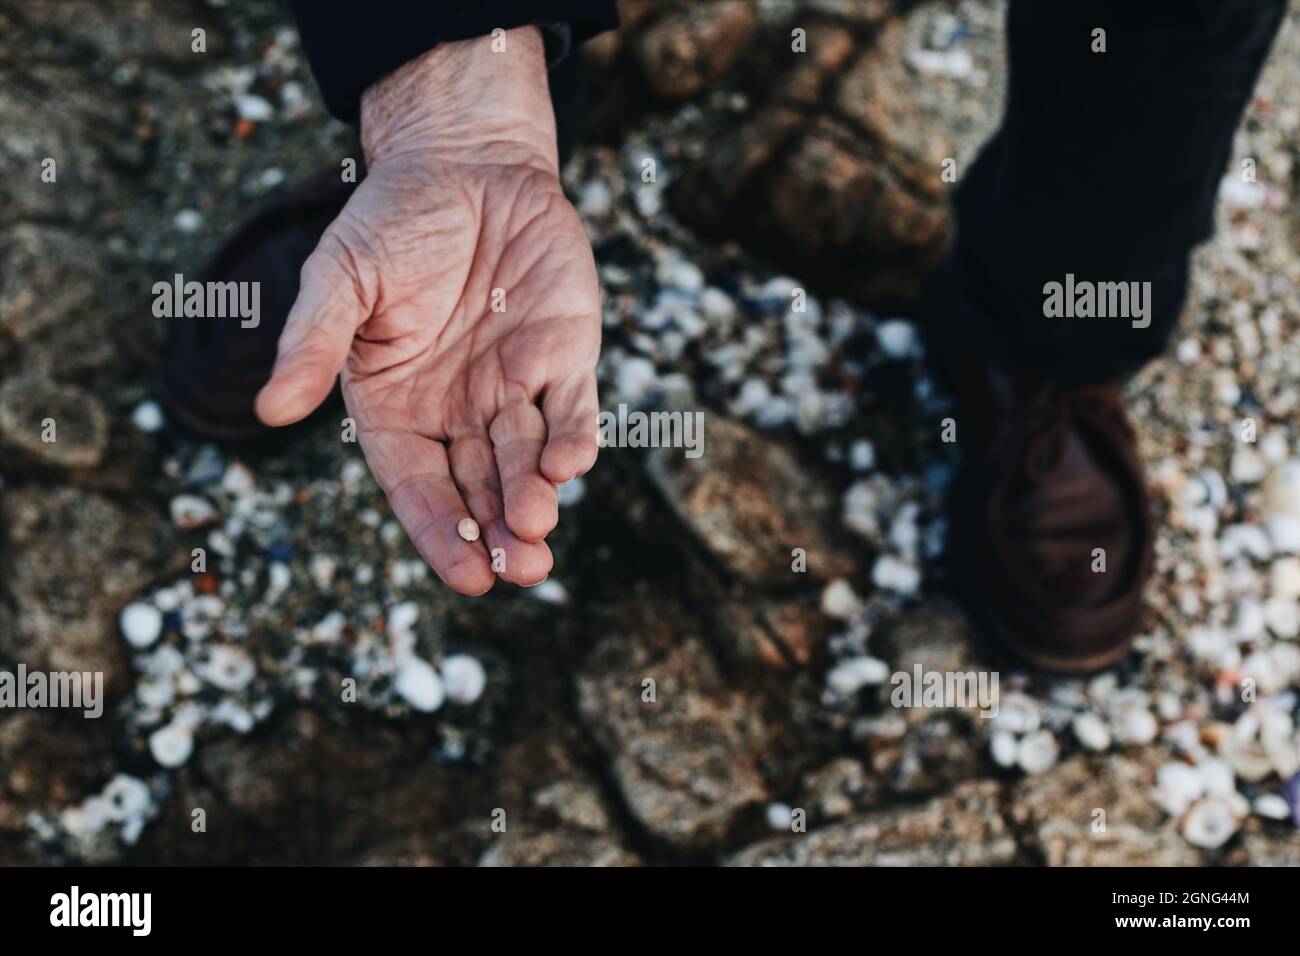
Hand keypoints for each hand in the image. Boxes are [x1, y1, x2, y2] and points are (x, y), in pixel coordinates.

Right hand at [254, 28, 600, 594]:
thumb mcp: (340, 278)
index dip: (441, 530)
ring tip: (537, 530)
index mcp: (398, 406)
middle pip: (479, 486)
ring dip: (534, 496)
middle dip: (497, 531)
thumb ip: (313, 342)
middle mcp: (457, 409)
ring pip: (526, 458)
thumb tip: (270, 409)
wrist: (464, 161)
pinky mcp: (564, 355)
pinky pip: (571, 408)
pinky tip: (568, 466)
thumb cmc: (390, 220)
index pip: (418, 486)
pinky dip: (572, 438)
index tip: (467, 576)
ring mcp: (513, 386)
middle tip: (517, 570)